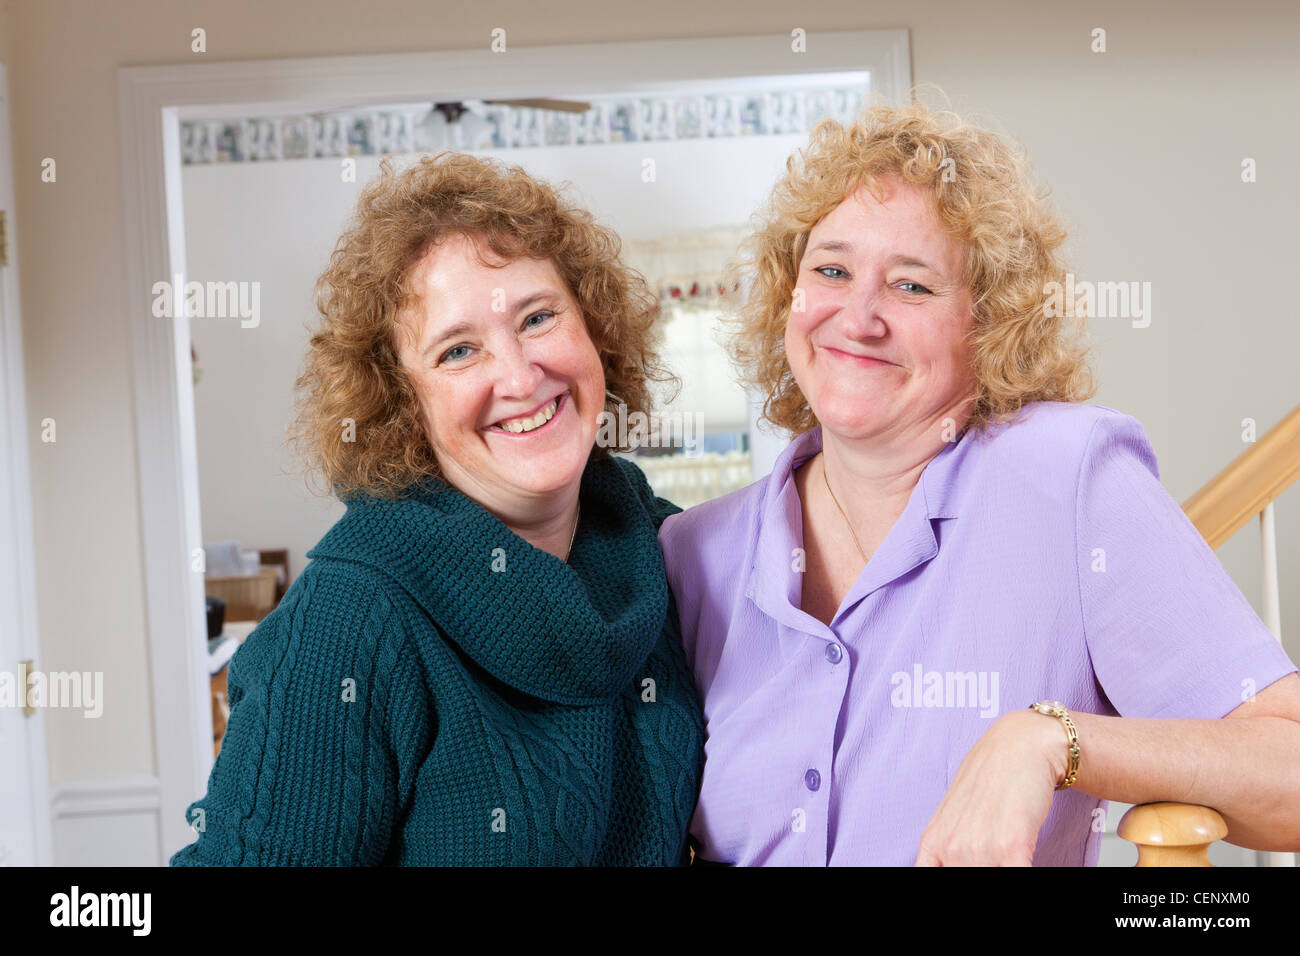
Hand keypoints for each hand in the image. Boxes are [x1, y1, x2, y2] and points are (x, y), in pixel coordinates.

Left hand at [915, 709, 1067, 865]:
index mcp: (934, 842)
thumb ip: (949, 844)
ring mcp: (979, 848)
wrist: (1020, 746)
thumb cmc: (990, 778)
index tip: (960, 864)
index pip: (928, 877)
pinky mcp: (1011, 846)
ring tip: (1010, 854)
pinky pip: (1015, 875)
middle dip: (983, 867)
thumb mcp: (955, 814)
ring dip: (1002, 866)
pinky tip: (1022, 857)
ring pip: (990, 879)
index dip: (950, 872)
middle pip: (964, 877)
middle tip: (995, 855)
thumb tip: (950, 861)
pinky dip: (1021, 869)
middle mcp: (951, 848)